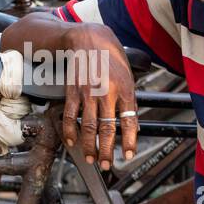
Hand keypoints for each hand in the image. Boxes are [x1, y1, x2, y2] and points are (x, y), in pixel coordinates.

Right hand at [60, 24, 137, 169]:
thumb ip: (129, 101)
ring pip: (88, 126)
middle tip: (107, 164)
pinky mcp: (72, 91)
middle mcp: (106, 92)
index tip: (128, 155)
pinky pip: (70, 116)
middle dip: (107, 150)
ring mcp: (88, 92)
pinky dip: (70, 132)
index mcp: (124, 89)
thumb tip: (133, 126)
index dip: (130, 141)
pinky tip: (72, 141)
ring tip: (91, 158)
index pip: (129, 120)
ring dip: (89, 146)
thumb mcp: (128, 77)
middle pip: (107, 128)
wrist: (89, 38)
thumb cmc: (111, 58)